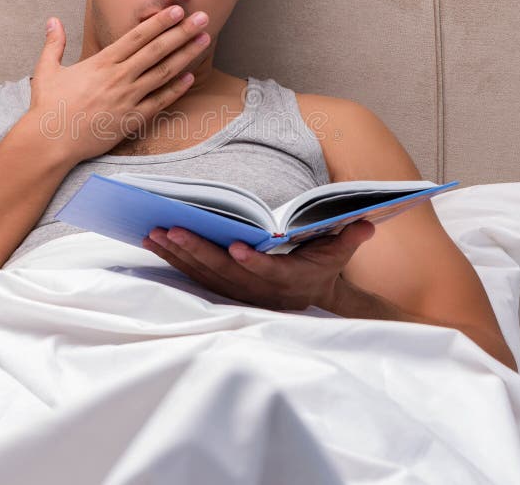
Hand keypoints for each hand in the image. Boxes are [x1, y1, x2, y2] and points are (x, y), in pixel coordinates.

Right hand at [27, 7, 208, 163]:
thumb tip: (52, 20)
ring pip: (163, 73)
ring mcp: (127, 98)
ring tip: (204, 41)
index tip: (177, 11)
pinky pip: (159, 102)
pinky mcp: (131, 119)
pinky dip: (176, 90)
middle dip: (181, 32)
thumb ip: (54, 44)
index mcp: (101, 63)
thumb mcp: (47, 71)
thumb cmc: (48, 107)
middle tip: (203, 19)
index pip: (136, 37)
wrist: (51, 142)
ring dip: (186, 55)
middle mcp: (118, 77)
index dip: (159, 22)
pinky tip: (191, 78)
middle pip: (156, 50)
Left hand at [142, 219, 374, 311]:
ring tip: (154, 233)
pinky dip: (173, 260)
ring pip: (204, 275)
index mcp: (289, 280)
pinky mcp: (222, 289)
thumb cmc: (320, 267)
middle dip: (197, 250)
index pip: (270, 271)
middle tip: (172, 229)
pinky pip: (194, 276)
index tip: (236, 247)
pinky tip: (154, 242)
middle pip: (225, 272)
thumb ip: (350, 238)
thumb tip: (366, 222)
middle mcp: (259, 290)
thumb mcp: (339, 253)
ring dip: (177, 255)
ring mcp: (238, 291)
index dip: (254, 262)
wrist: (309, 296)